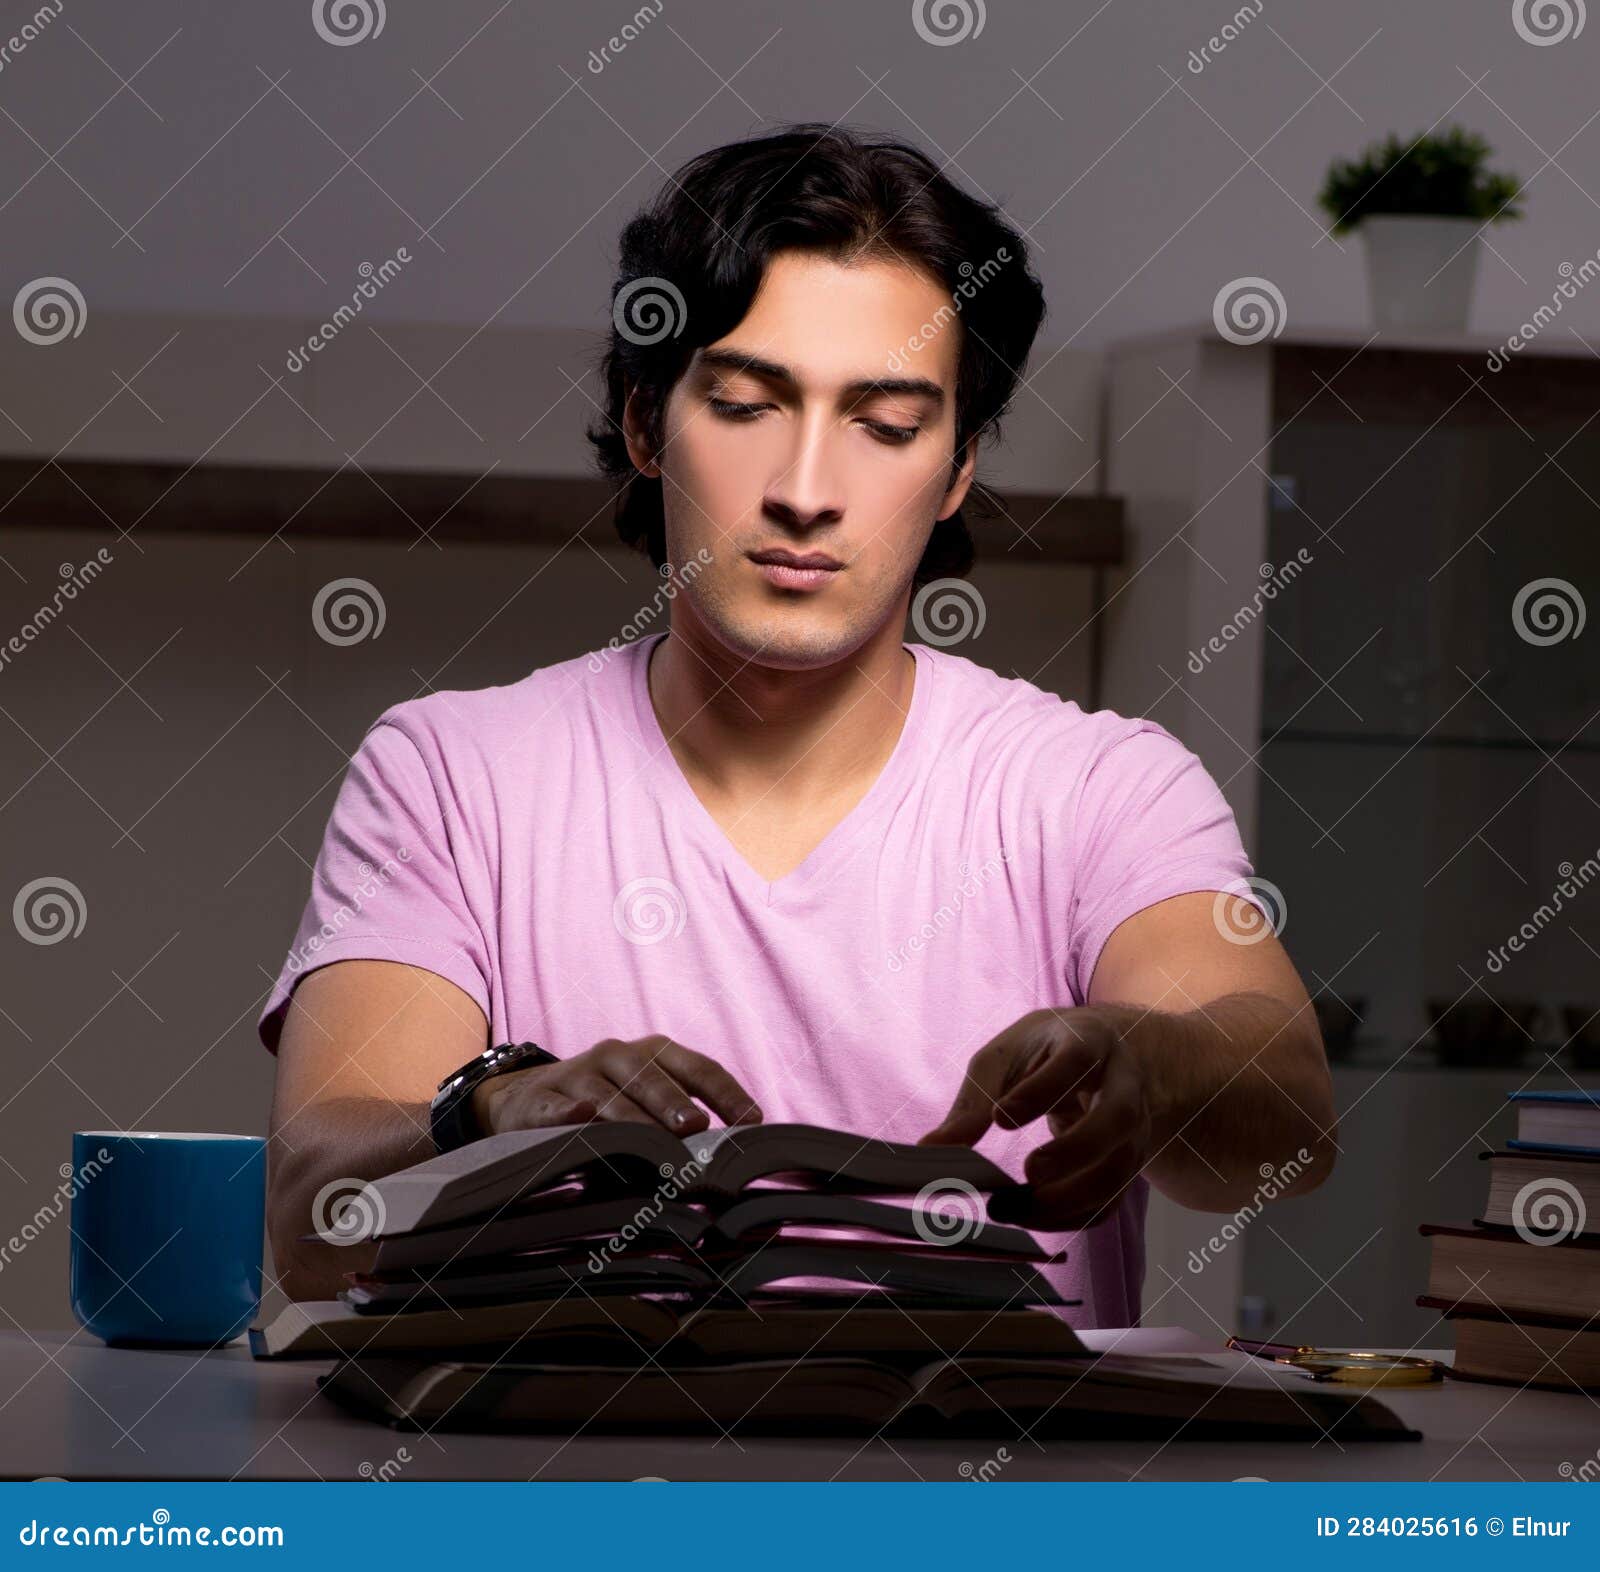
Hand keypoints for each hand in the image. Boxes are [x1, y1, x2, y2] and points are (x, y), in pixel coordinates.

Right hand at [471, 1034, 763, 1136]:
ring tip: (648, 1139)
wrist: (529, 1097)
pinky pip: (554, 1107)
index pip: (698, 1068)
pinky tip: (578, 1119)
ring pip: (605, 1095)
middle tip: (695, 1126)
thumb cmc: (609, 1102)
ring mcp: (577, 1075)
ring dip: (629, 1117)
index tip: (752, 1122)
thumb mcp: (646, 1098)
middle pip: (650, 1077)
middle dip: (674, 1102)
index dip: (726, 1093)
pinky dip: (565, 1113)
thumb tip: (736, 1153)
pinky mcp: (540, 1100)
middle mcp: (617, 1055)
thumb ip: (685, 1117)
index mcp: (654, 1053)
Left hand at [918, 1006, 1152, 1230]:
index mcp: (1089, 1040)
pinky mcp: (1128, 1164)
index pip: (1076, 1061)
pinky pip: (1109, 1201)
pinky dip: (1070, 1218)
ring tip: (1013, 1208)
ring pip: (1119, 1169)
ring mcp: (1134, 1127)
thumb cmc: (1043, 1053)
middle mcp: (1123, 1083)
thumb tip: (931, 1148)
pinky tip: (1029, 1217)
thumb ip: (974, 1100)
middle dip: (1074, 1150)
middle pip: (1118, 1117)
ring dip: (1069, 1198)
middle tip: (1028, 1172)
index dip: (1041, 1092)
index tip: (1000, 1120)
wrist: (1101, 1056)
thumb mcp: (1005, 1058)